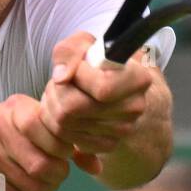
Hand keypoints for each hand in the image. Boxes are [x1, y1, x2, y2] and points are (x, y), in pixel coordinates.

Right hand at [0, 94, 76, 190]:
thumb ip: (60, 142)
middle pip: (44, 163)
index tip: (63, 156)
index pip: (51, 128)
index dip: (64, 149)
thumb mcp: (24, 130)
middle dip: (57, 177)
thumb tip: (97, 166)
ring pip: (32, 183)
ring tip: (45, 190)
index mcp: (14, 109)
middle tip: (56, 178)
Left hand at [39, 32, 153, 169]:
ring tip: (60, 95)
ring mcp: (122, 130)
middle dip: (55, 93)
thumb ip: (70, 51)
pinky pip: (67, 139)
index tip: (76, 68)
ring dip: (52, 107)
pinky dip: (56, 125)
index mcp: (138, 79)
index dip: (78, 76)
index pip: (102, 87)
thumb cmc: (94, 62)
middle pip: (74, 108)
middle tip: (57, 84)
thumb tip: (61, 78)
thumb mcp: (84, 44)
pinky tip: (65, 112)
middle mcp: (135, 107)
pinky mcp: (107, 145)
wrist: (105, 86)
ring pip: (64, 124)